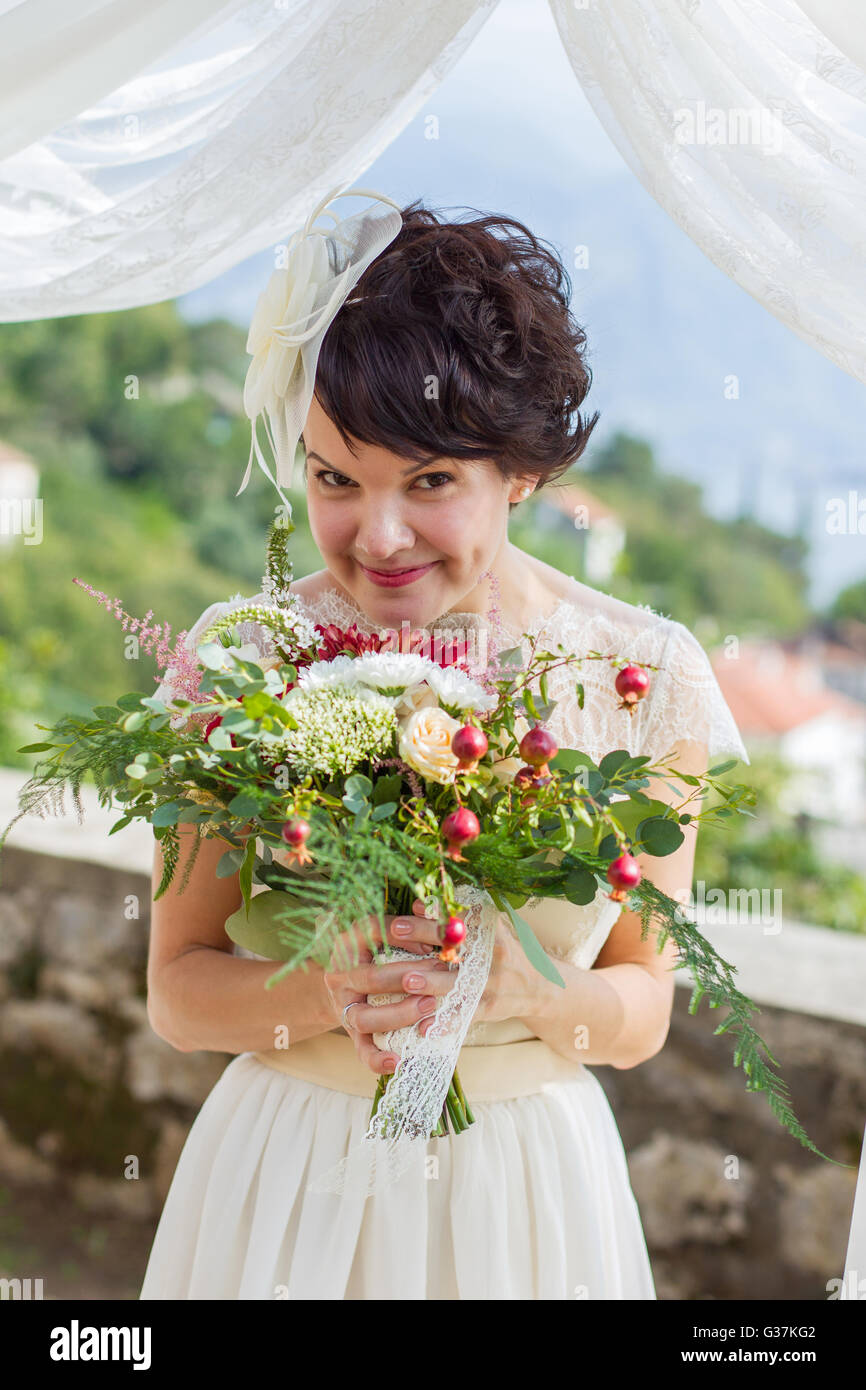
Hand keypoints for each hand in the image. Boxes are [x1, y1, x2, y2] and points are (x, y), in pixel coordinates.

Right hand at [322, 901, 458, 1075]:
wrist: (349, 981)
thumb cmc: (383, 950)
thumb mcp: (391, 931)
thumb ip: (413, 923)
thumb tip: (436, 914)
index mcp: (350, 940)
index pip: (375, 930)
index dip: (408, 932)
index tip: (438, 938)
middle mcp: (340, 972)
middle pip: (370, 976)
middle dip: (408, 977)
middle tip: (440, 974)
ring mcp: (343, 1004)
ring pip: (363, 1016)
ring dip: (398, 1014)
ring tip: (429, 1007)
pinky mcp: (350, 1031)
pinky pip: (361, 1050)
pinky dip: (378, 1059)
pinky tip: (399, 1061)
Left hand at [416, 907, 540, 1035]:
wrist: (538, 986)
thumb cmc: (502, 950)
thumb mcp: (490, 927)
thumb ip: (458, 916)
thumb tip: (420, 905)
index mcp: (490, 930)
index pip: (461, 915)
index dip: (437, 909)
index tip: (414, 905)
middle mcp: (492, 954)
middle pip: (455, 943)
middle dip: (425, 934)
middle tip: (396, 929)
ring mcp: (491, 983)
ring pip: (458, 983)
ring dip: (432, 983)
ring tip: (408, 980)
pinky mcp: (489, 1008)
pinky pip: (464, 1016)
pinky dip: (445, 1023)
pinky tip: (424, 1028)